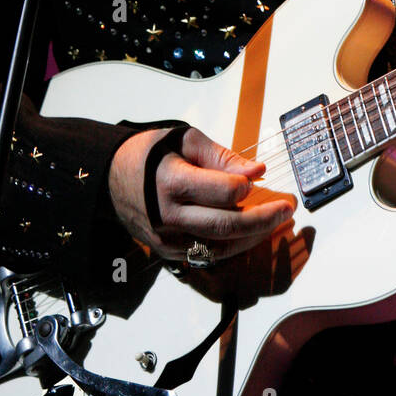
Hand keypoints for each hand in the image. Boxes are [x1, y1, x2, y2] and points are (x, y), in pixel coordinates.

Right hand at [107, 126, 296, 263]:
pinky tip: (248, 231)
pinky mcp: (169, 253)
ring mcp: (168, 239)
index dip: (245, 186)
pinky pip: (208, 254)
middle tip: (287, 208)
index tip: (257, 177)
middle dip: (264, 219)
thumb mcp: (184, 141)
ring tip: (275, 220)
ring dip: (254, 236)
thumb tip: (257, 171)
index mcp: (172, 182)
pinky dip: (233, 245)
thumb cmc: (148, 155)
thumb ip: (222, 157)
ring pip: (222, 247)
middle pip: (227, 226)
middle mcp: (169, 216)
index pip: (223, 192)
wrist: (108, 180)